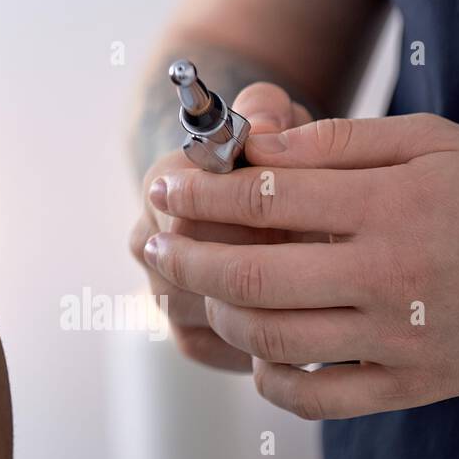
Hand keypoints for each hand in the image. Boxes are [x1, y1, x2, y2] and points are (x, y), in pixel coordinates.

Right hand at [129, 81, 313, 370]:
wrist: (250, 198)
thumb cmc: (267, 155)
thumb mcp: (273, 119)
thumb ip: (267, 111)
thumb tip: (261, 127)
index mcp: (162, 187)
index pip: (187, 212)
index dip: (246, 221)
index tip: (299, 214)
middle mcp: (149, 243)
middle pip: (189, 271)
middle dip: (254, 269)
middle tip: (310, 259)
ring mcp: (163, 292)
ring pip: (199, 313)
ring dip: (254, 306)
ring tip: (309, 291)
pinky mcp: (186, 333)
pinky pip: (212, 346)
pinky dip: (254, 340)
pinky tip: (296, 321)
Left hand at [143, 113, 458, 418]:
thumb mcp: (428, 143)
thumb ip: (339, 142)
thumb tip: (258, 147)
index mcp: (391, 207)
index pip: (265, 199)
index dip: (199, 193)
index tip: (164, 187)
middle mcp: (390, 277)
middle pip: (253, 277)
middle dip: (184, 258)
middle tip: (152, 243)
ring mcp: (400, 339)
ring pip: (274, 339)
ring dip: (218, 314)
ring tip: (196, 290)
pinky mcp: (412, 384)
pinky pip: (320, 398)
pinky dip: (272, 381)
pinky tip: (256, 352)